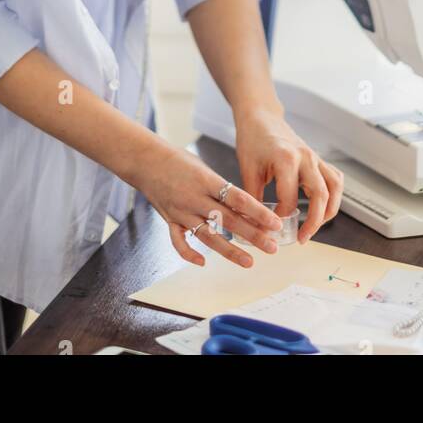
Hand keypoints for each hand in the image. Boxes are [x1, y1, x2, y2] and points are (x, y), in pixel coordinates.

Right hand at [136, 140, 284, 268]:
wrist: (145, 160)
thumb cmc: (177, 159)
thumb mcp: (203, 167)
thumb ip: (220, 187)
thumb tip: (245, 207)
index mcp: (207, 180)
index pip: (239, 199)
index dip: (259, 213)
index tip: (276, 224)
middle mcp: (195, 198)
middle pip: (229, 220)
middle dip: (253, 235)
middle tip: (272, 247)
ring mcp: (181, 211)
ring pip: (209, 236)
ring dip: (230, 251)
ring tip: (249, 262)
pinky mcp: (169, 220)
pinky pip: (179, 242)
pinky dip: (190, 254)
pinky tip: (203, 263)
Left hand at [234, 107, 343, 242]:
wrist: (261, 117)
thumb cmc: (252, 139)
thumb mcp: (248, 169)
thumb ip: (253, 199)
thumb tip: (253, 225)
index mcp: (286, 159)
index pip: (289, 200)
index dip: (282, 219)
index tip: (273, 229)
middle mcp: (306, 157)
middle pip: (321, 196)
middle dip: (313, 222)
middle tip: (301, 238)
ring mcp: (315, 157)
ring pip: (334, 188)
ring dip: (328, 211)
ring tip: (314, 227)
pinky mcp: (318, 159)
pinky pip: (335, 179)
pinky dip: (333, 195)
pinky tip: (322, 208)